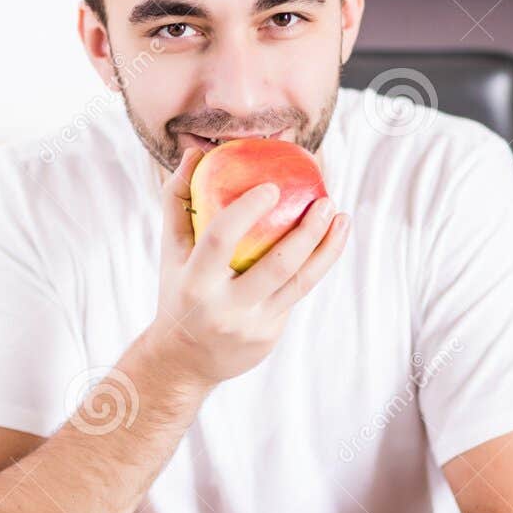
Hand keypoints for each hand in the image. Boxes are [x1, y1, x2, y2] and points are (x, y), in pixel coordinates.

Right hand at [149, 146, 350, 386]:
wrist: (183, 360)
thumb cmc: (177, 291)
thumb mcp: (170, 250)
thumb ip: (178, 200)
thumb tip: (197, 152)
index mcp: (194, 282)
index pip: (221, 239)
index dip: (247, 210)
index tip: (273, 186)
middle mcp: (224, 307)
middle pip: (278, 264)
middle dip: (308, 230)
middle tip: (327, 200)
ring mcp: (251, 326)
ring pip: (300, 282)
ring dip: (327, 248)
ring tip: (342, 219)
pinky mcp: (270, 336)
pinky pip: (295, 295)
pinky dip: (311, 267)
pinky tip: (326, 243)